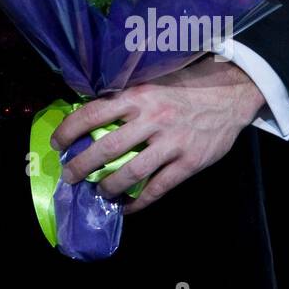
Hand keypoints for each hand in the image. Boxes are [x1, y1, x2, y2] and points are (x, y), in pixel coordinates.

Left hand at [51, 56, 266, 213]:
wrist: (231, 93)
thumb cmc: (186, 86)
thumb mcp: (153, 80)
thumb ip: (126, 95)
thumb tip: (90, 110)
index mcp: (139, 95)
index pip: (93, 113)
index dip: (70, 130)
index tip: (57, 143)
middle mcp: (153, 118)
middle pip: (107, 148)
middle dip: (81, 166)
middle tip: (68, 176)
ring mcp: (172, 142)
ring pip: (131, 172)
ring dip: (109, 186)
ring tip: (98, 192)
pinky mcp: (190, 162)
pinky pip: (159, 187)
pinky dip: (140, 202)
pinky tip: (128, 208)